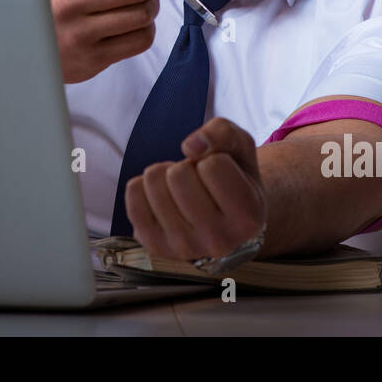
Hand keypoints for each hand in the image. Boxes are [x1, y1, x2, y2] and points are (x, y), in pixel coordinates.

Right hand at [41, 0, 178, 83]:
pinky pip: (139, 41)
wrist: (20, 45)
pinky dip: (147, 29)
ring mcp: (82, 34)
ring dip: (152, 6)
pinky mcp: (93, 60)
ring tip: (142, 4)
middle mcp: (72, 3)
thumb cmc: (51, 3)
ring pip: (143, 14)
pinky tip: (134, 24)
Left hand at [124, 117, 266, 260]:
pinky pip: (133, 195)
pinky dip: (143, 186)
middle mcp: (219, 240)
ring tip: (182, 190)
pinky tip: (164, 198)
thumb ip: (222, 133)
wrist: (221, 219)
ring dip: (165, 175)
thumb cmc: (234, 177)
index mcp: (248, 218)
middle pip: (179, 175)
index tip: (220, 174)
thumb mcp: (241, 147)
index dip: (213, 158)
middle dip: (187, 166)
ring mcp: (184, 247)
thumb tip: (190, 146)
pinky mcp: (155, 245)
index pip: (212, 165)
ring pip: (154, 182)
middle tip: (198, 181)